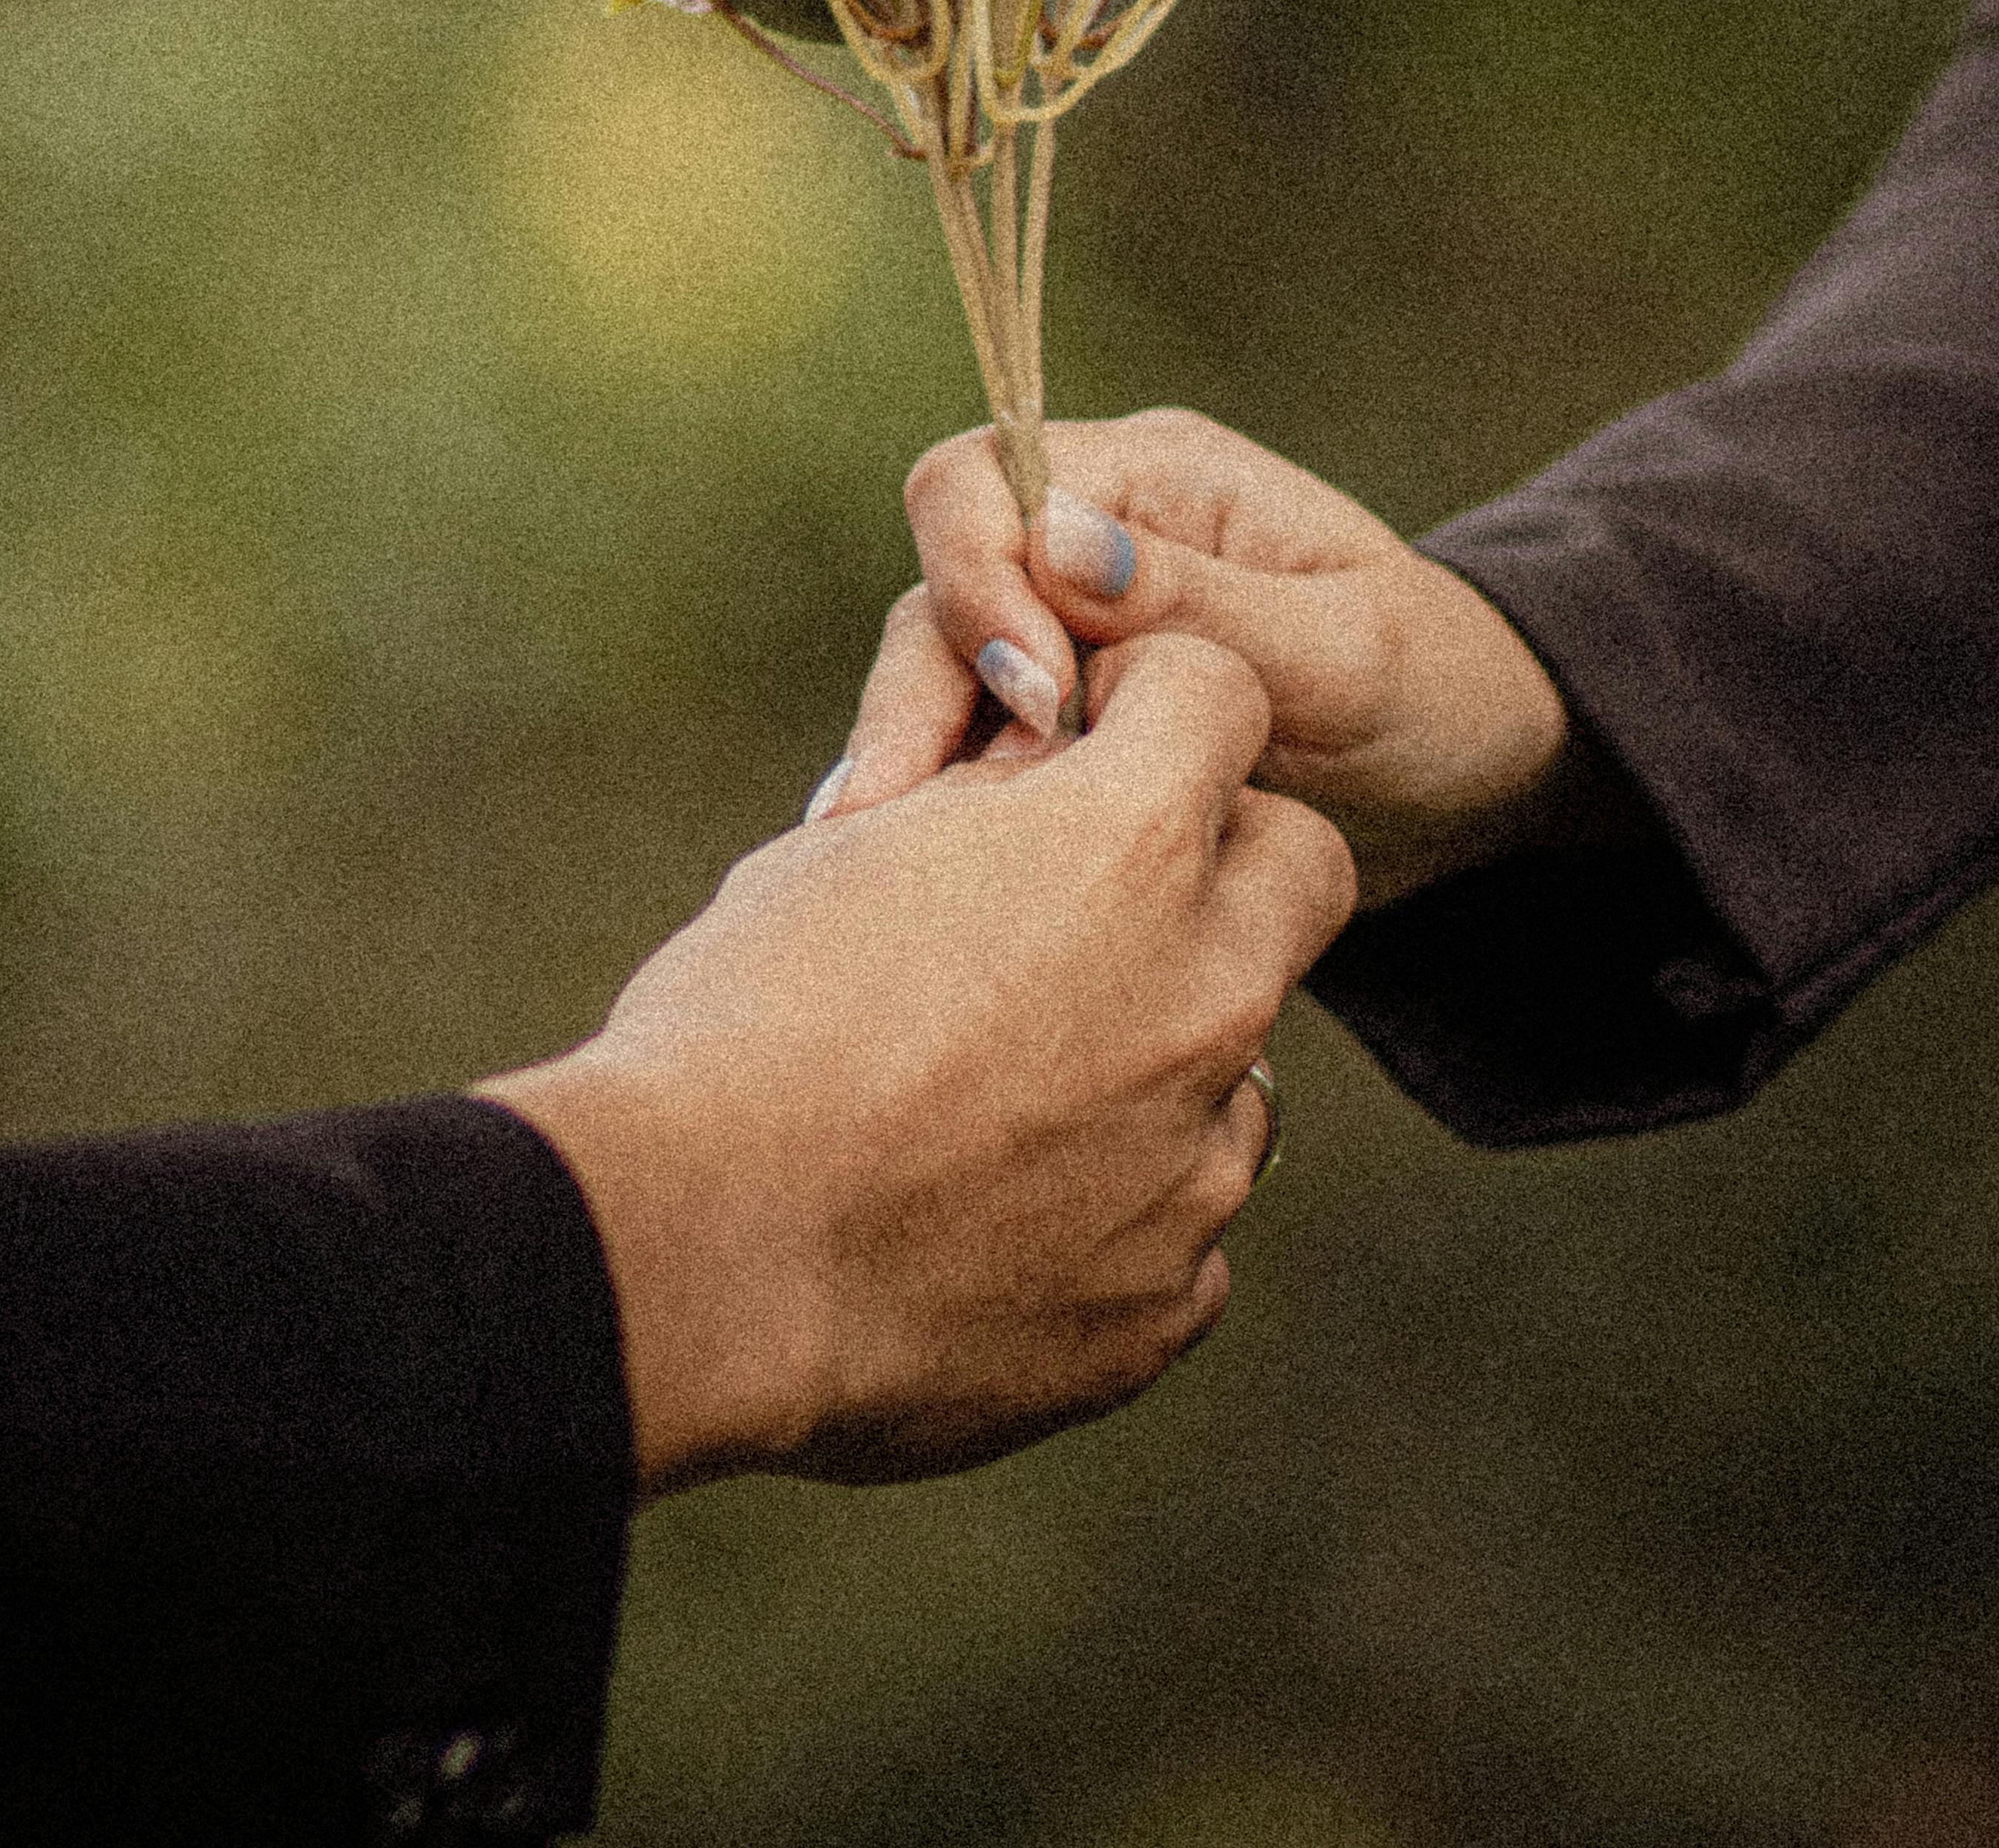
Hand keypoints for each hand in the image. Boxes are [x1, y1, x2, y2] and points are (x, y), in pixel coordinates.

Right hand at [487, 631, 1350, 1496]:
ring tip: (999, 1095)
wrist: (694, 1255)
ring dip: (1158, 1056)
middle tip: (1094, 904)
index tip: (1090, 737)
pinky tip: (988, 1220)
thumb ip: (995, 803)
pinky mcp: (1164, 1302)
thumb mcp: (856, 846)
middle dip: (1224, 862)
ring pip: (1242, 1069)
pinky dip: (1112, 1212)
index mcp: (1127, 848)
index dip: (1153, 700)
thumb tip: (1053, 772)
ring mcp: (1197, 1162)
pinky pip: (1183, 1229)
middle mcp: (1204, 994)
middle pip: (1304, 869)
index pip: (1224, 696)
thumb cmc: (742, 1021)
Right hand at [834, 409, 1623, 907]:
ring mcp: (1073, 634)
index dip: (975, 581)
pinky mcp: (1068, 724)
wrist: (1471, 784)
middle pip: (940, 588)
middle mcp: (1091, 542)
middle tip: (928, 817)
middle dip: (926, 695)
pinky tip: (944, 891)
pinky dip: (956, 814)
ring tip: (919, 866)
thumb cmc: (1438, 694)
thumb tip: (1050, 542)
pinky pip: (975, 754)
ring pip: (942, 681)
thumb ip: (1199, 600)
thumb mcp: (1344, 652)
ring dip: (929, 765)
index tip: (1034, 704)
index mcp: (1154, 479)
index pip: (982, 485)